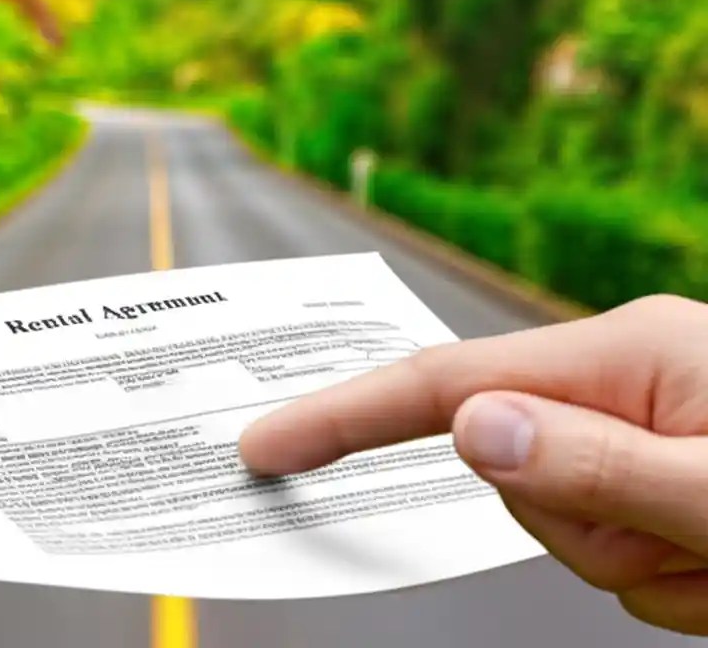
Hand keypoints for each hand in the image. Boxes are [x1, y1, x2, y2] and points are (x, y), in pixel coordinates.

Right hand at [239, 295, 707, 635]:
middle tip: (686, 548)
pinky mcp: (652, 479)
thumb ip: (594, 464)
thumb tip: (470, 430)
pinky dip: (667, 577)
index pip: (448, 383)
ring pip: (559, 523)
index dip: (344, 415)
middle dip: (583, 533)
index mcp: (626, 354)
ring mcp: (637, 431)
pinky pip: (607, 551)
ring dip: (635, 562)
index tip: (266, 447)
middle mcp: (622, 381)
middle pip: (510, 472)